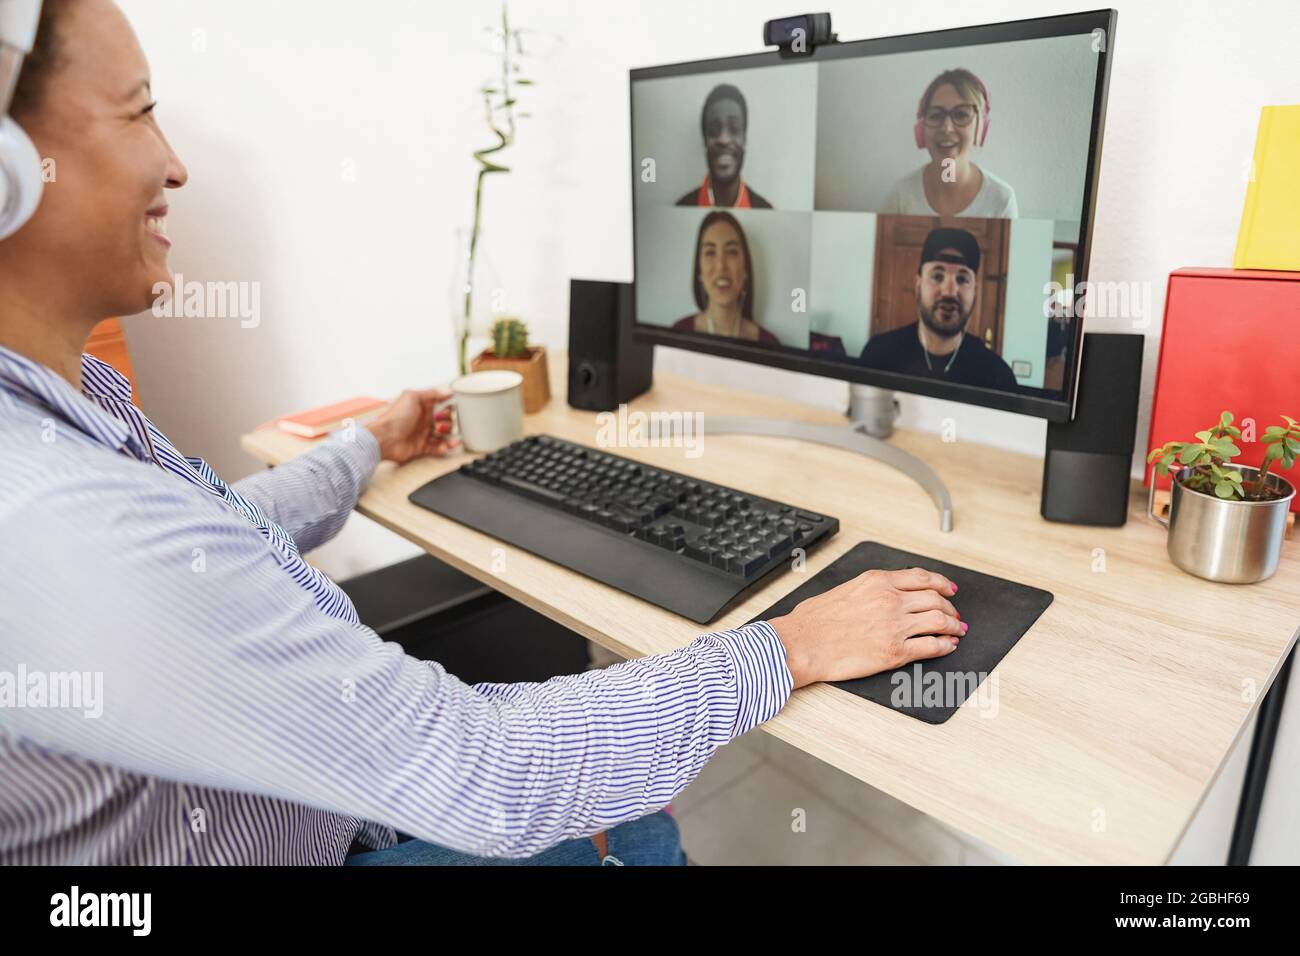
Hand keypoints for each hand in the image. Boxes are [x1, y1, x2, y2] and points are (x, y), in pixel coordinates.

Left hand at [365, 388, 458, 463]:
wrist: (385, 438)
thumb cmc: (396, 416)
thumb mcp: (412, 396)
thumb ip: (431, 392)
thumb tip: (447, 391)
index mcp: (422, 406)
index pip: (442, 404)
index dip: (447, 406)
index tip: (450, 408)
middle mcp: (424, 419)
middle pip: (445, 420)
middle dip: (447, 421)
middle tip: (439, 423)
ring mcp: (423, 433)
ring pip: (443, 434)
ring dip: (448, 434)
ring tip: (442, 433)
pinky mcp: (422, 447)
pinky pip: (438, 448)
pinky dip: (444, 447)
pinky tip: (447, 445)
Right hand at [768, 567, 964, 688]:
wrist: (801, 643)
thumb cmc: (813, 620)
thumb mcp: (845, 589)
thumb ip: (870, 590)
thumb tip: (886, 595)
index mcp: (877, 582)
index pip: (922, 578)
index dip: (942, 584)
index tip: (950, 589)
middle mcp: (890, 600)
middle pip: (935, 600)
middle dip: (950, 608)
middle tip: (955, 615)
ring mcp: (895, 626)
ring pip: (939, 621)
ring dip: (953, 627)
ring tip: (957, 631)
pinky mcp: (895, 652)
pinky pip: (931, 647)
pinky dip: (945, 646)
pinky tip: (948, 647)